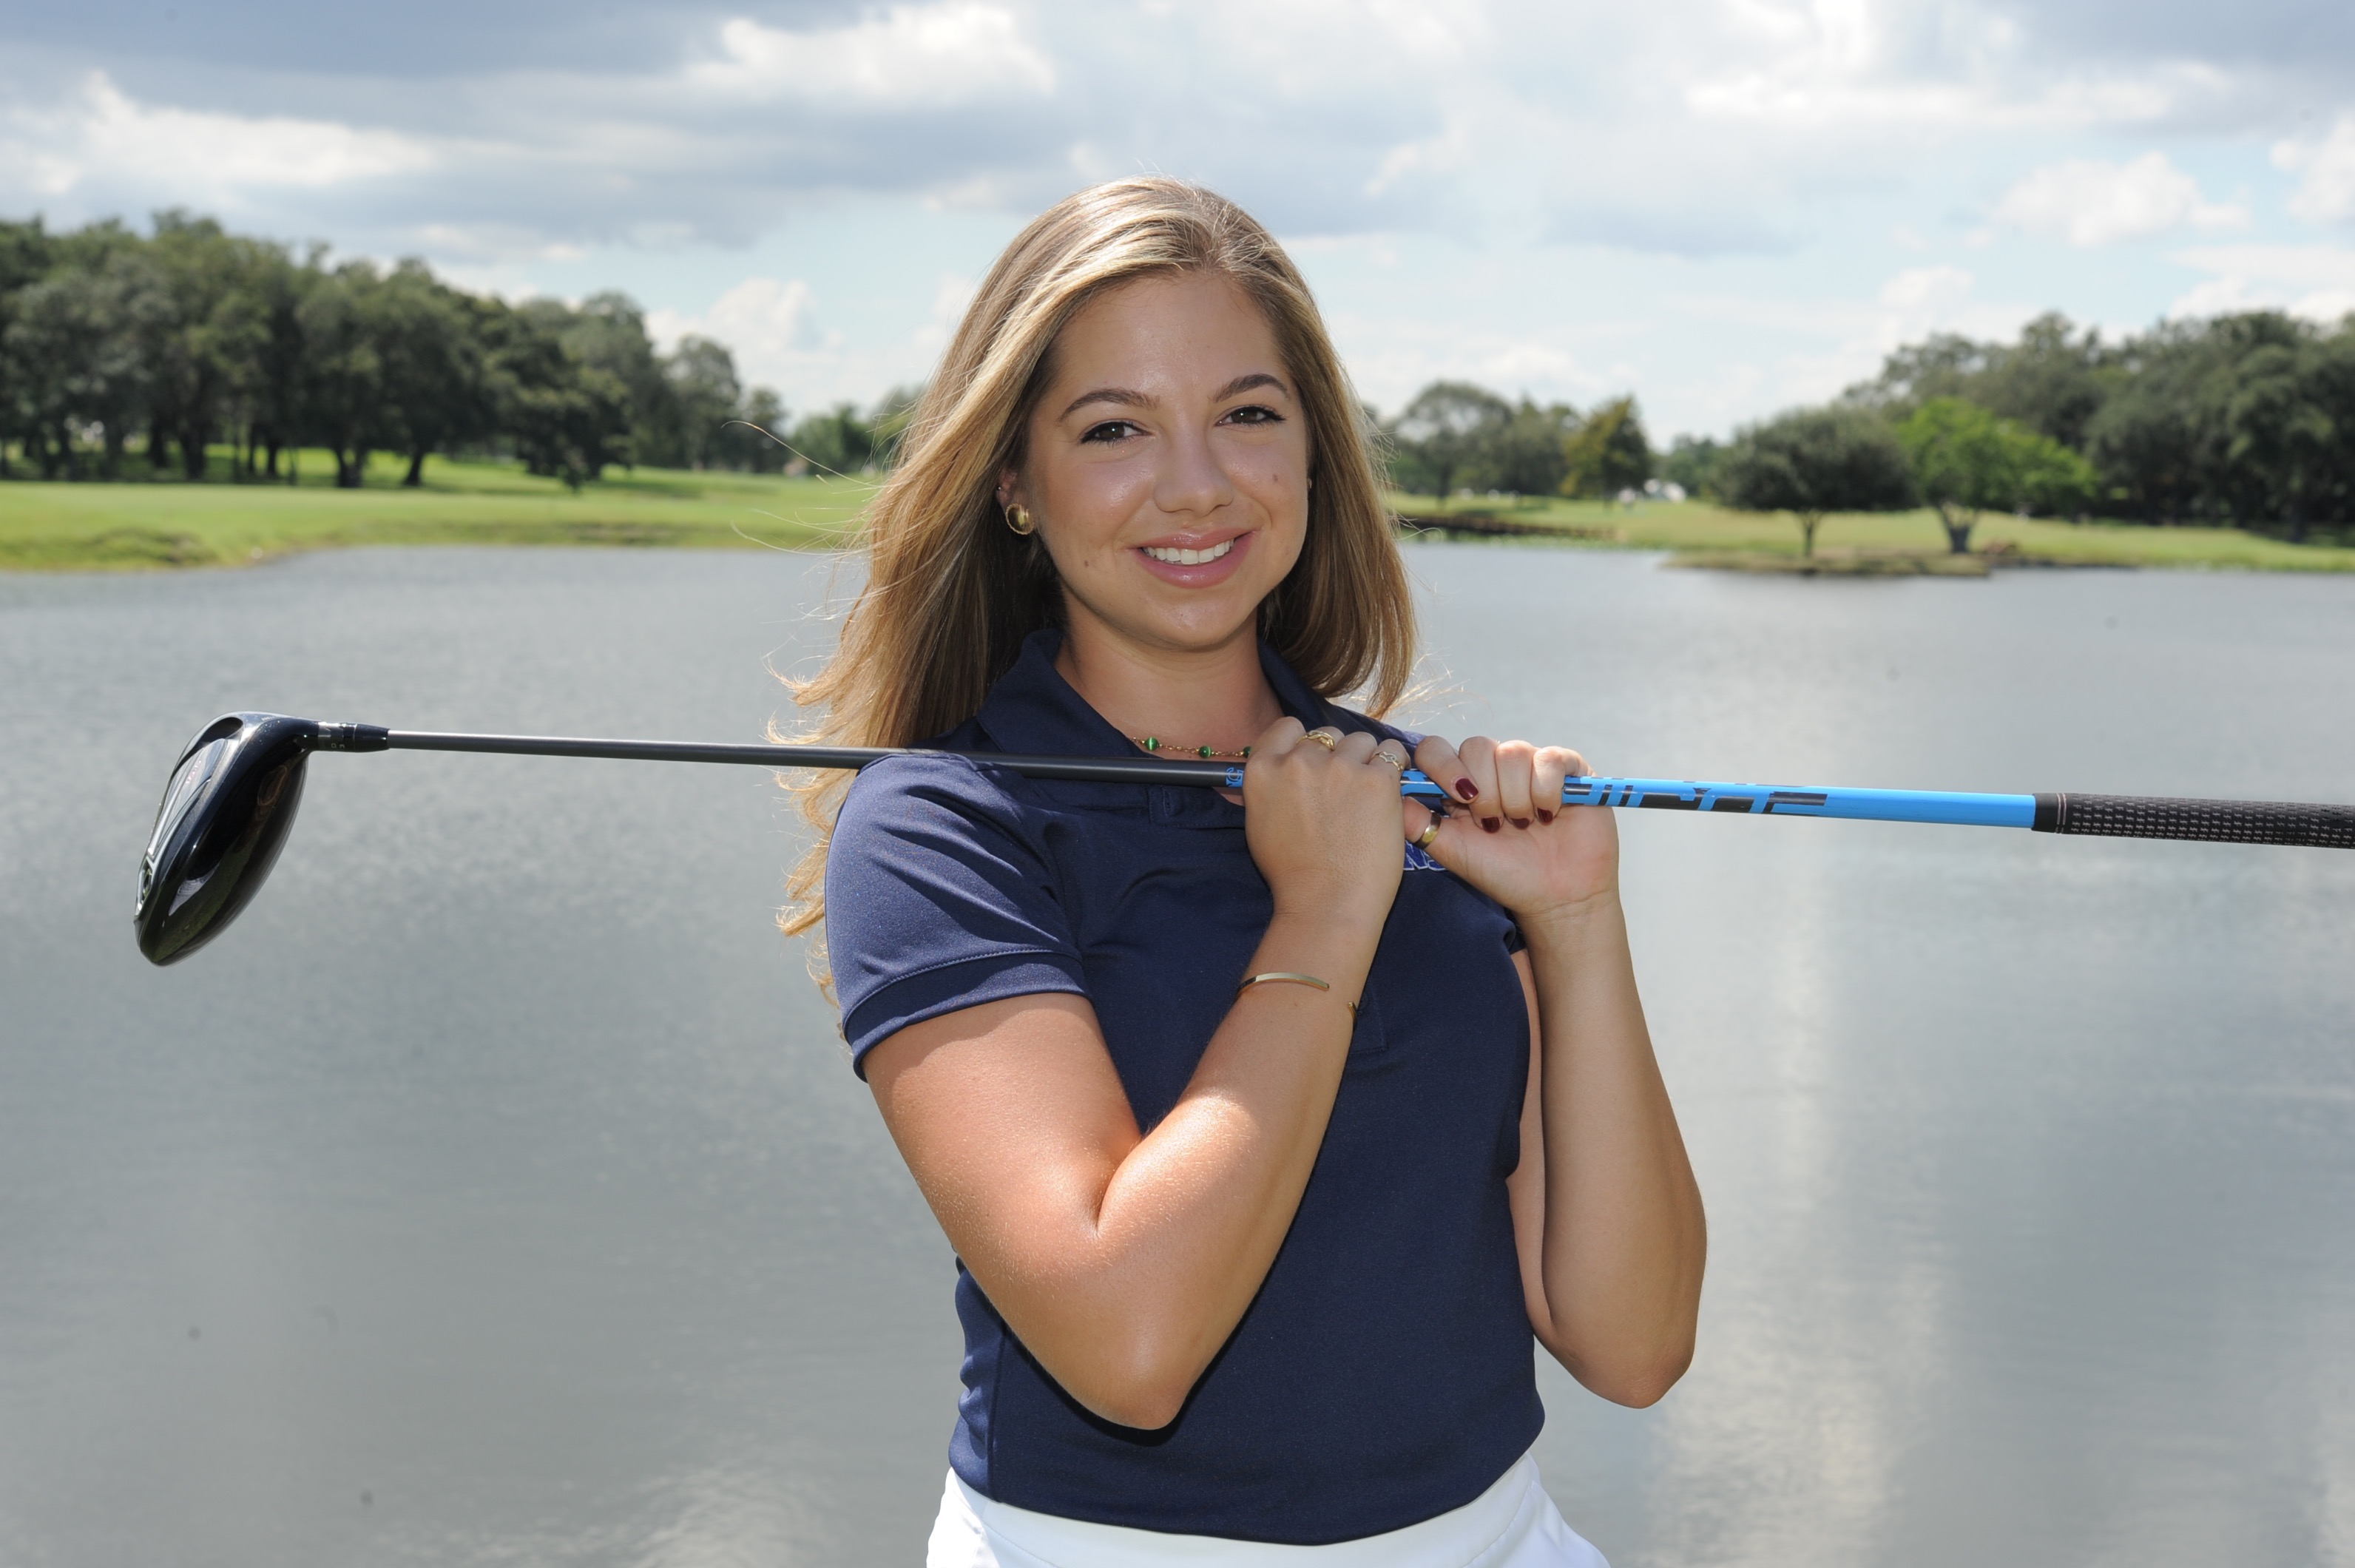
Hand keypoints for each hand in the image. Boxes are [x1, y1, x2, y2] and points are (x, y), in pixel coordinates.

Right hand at [1241, 719, 1412, 931]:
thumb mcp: (1260, 822)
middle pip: (1328, 735)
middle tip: (1345, 792)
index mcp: (1263, 768)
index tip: (1317, 765)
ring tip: (1369, 797)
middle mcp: (1299, 760)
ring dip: (1368, 761)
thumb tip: (1282, 769)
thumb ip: (1270, 786)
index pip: (1288, 727)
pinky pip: (1393, 752)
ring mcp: (1340, 767)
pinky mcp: (1378, 779)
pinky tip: (1390, 793)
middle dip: (1339, 756)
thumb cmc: (1292, 875)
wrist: (1326, 904)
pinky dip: (1395, 767)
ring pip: (1362, 741)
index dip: (1306, 743)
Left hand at [1408, 735, 1619, 924]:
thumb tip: (1388, 795)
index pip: (1438, 749)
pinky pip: (1549, 759)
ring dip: (1516, 797)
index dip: (1443, 766)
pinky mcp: (1566, 768)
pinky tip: (1549, 816)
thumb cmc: (1504, 875)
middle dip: (1484, 792)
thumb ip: (1418, 823)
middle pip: (1476, 747)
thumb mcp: (1453, 851)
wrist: (1555, 898)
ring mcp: (1530, 764)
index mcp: (1461, 783)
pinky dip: (1546, 791)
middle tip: (1495, 826)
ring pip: (1512, 752)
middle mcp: (1494, 768)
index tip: (1458, 799)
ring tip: (1524, 826)